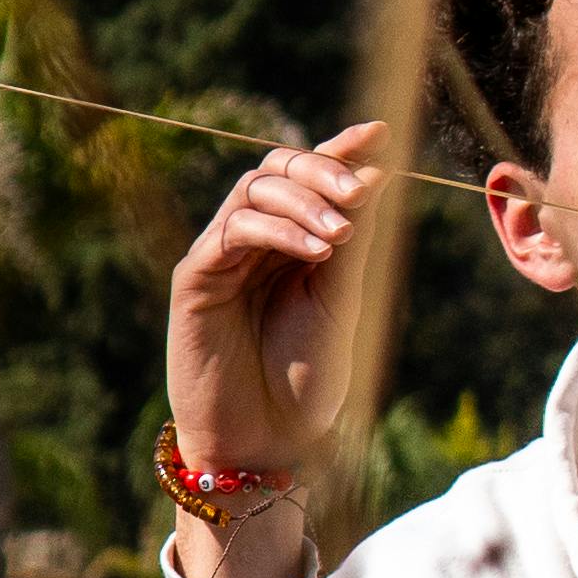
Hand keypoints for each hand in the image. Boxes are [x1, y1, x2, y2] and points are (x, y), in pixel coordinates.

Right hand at [162, 127, 378, 577]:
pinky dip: (277, 228)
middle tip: (361, 187)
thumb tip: (376, 172)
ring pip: (254, 189)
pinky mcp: (196, 278)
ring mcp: (222, 256)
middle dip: (321, 168)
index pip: (310, 177)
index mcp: (292, 244)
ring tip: (342, 234)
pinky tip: (316, 250)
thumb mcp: (341, 302)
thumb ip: (353, 240)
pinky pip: (233, 229)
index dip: (340, 149)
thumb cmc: (305, 383)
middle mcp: (255, 242)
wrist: (267, 446)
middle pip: (278, 168)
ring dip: (304, 200)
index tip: (380, 131)